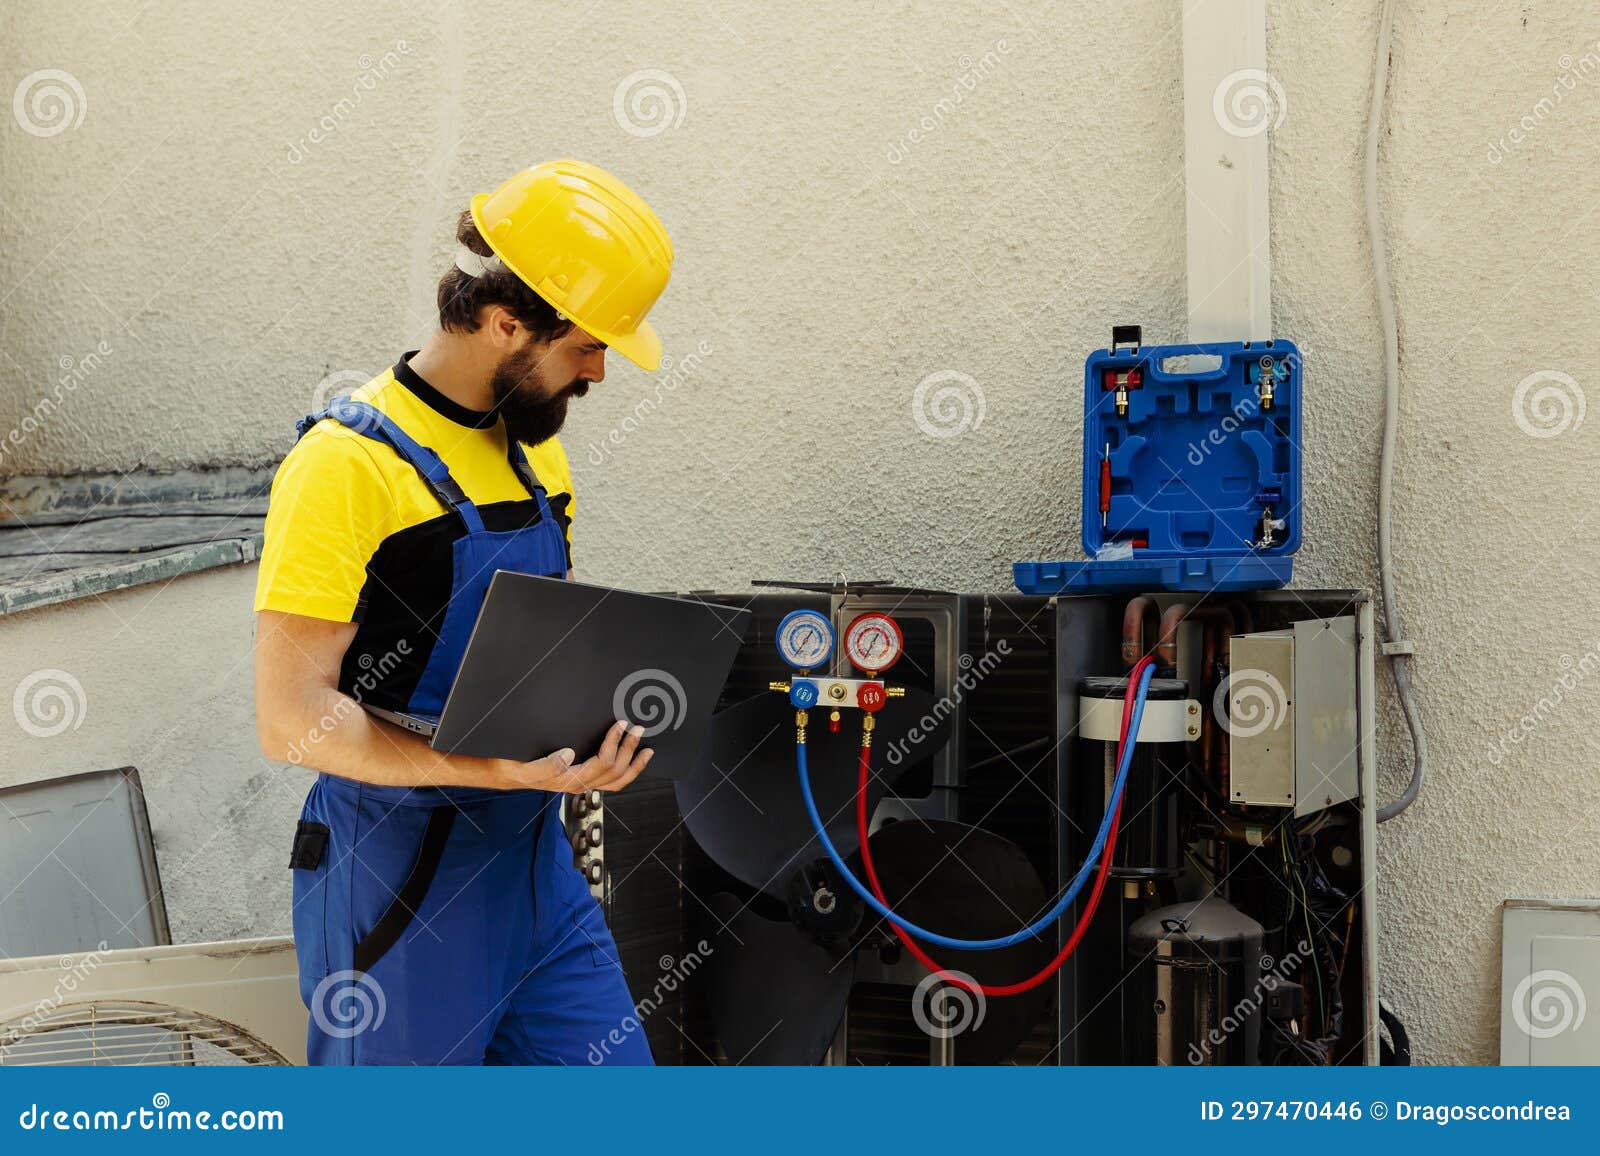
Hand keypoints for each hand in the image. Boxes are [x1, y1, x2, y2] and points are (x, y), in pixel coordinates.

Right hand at [495, 719, 653, 793]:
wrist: (507, 772)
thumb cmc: (516, 766)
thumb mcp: (526, 765)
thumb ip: (546, 764)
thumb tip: (568, 755)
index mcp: (570, 780)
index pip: (602, 763)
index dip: (614, 743)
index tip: (620, 724)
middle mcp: (579, 784)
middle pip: (615, 772)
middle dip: (630, 750)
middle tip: (639, 729)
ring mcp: (583, 783)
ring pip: (617, 781)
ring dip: (634, 764)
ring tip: (647, 750)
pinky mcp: (582, 779)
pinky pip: (610, 781)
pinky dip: (626, 771)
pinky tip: (632, 759)